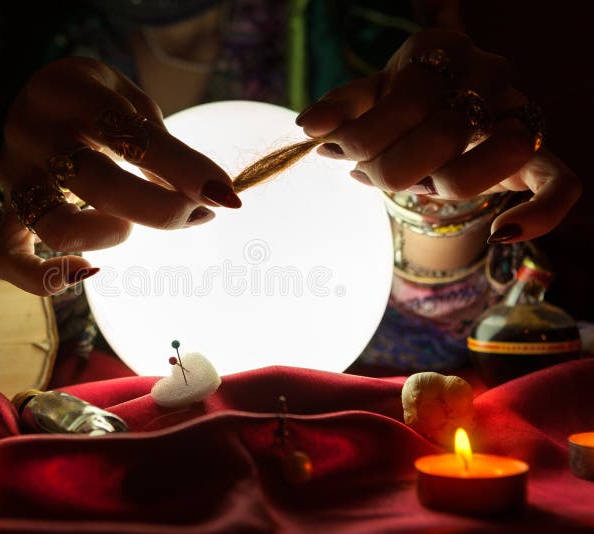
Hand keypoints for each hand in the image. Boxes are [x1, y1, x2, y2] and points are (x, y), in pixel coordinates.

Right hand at [0, 57, 239, 294]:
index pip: (132, 136)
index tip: (225, 194)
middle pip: (99, 184)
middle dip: (161, 208)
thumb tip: (209, 196)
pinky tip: (88, 271)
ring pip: (56, 226)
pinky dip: (44, 279)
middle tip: (197, 213)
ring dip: (109, 235)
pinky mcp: (6, 211)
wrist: (28, 100)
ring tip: (126, 224)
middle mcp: (38, 135)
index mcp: (72, 94)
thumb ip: (162, 144)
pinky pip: (7, 259)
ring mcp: (17, 176)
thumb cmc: (96, 103)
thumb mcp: (129, 100)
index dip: (184, 169)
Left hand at [296, 29, 580, 242]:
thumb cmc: (396, 105)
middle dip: (394, 168)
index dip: (366, 138)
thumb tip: (308, 128)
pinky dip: (539, 215)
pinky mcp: (541, 156)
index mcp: (440, 53)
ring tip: (416, 186)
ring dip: (446, 186)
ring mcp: (519, 114)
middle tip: (369, 174)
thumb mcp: (364, 101)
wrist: (439, 107)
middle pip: (448, 132)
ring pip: (504, 154)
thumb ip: (339, 109)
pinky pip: (562, 186)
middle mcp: (487, 74)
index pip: (408, 98)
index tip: (340, 154)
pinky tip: (499, 233)